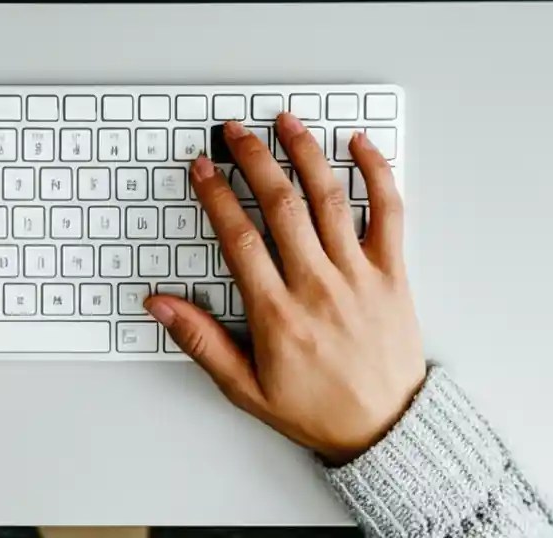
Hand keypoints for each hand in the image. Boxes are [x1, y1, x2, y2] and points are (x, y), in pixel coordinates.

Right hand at [146, 116, 424, 464]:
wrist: (387, 430)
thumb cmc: (317, 411)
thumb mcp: (245, 387)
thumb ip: (200, 341)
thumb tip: (160, 305)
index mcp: (277, 314)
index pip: (239, 237)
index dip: (217, 195)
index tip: (202, 168)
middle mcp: (318, 286)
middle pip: (281, 205)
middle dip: (254, 160)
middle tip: (235, 131)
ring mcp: (358, 275)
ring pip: (330, 199)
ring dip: (305, 153)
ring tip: (285, 121)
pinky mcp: (392, 273)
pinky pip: (389, 212)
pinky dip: (376, 173)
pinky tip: (359, 145)